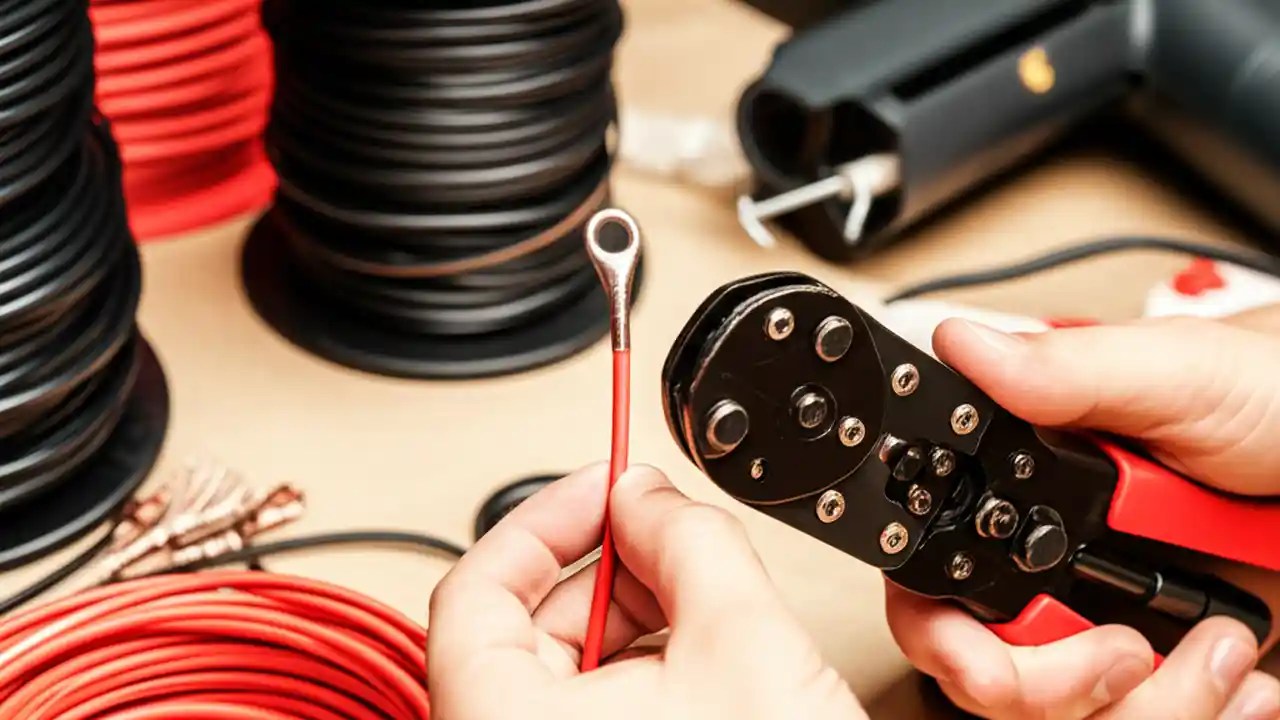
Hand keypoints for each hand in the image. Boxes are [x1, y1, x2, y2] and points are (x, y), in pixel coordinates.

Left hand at [428, 464, 864, 719]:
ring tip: (706, 616)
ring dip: (631, 627)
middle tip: (669, 542)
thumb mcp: (744, 642)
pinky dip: (640, 681)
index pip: (476, 589)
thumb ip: (688, 540)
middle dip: (605, 574)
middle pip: (519, 629)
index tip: (603, 488)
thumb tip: (649, 494)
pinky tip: (703, 673)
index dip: (545, 519)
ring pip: (558, 678)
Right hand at [886, 308, 1279, 719]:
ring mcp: (1106, 620)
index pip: (930, 585)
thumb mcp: (1174, 374)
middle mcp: (1047, 564)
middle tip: (1123, 656)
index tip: (995, 663)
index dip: (947, 634)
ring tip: (1218, 644)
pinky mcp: (1168, 665)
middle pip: (989, 675)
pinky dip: (1200, 713)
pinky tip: (1236, 666)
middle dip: (1051, 690)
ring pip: (1074, 716)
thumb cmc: (1269, 393)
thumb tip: (959, 349)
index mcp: (1021, 488)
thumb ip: (1066, 371)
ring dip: (1154, 703)